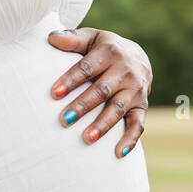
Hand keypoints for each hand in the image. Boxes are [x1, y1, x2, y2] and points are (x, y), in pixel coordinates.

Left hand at [47, 27, 151, 157]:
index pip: (88, 68)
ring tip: (86, 139)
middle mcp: (125, 71)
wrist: (138, 56)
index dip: (71, 80)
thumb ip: (72, 39)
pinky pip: (138, 124)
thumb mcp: (91, 38)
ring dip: (103, 125)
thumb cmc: (105, 49)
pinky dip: (130, 139)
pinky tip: (118, 154)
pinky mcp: (142, 106)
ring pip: (118, 109)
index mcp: (110, 52)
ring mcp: (135, 90)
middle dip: (83, 106)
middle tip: (63, 120)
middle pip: (102, 90)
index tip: (53, 93)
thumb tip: (51, 38)